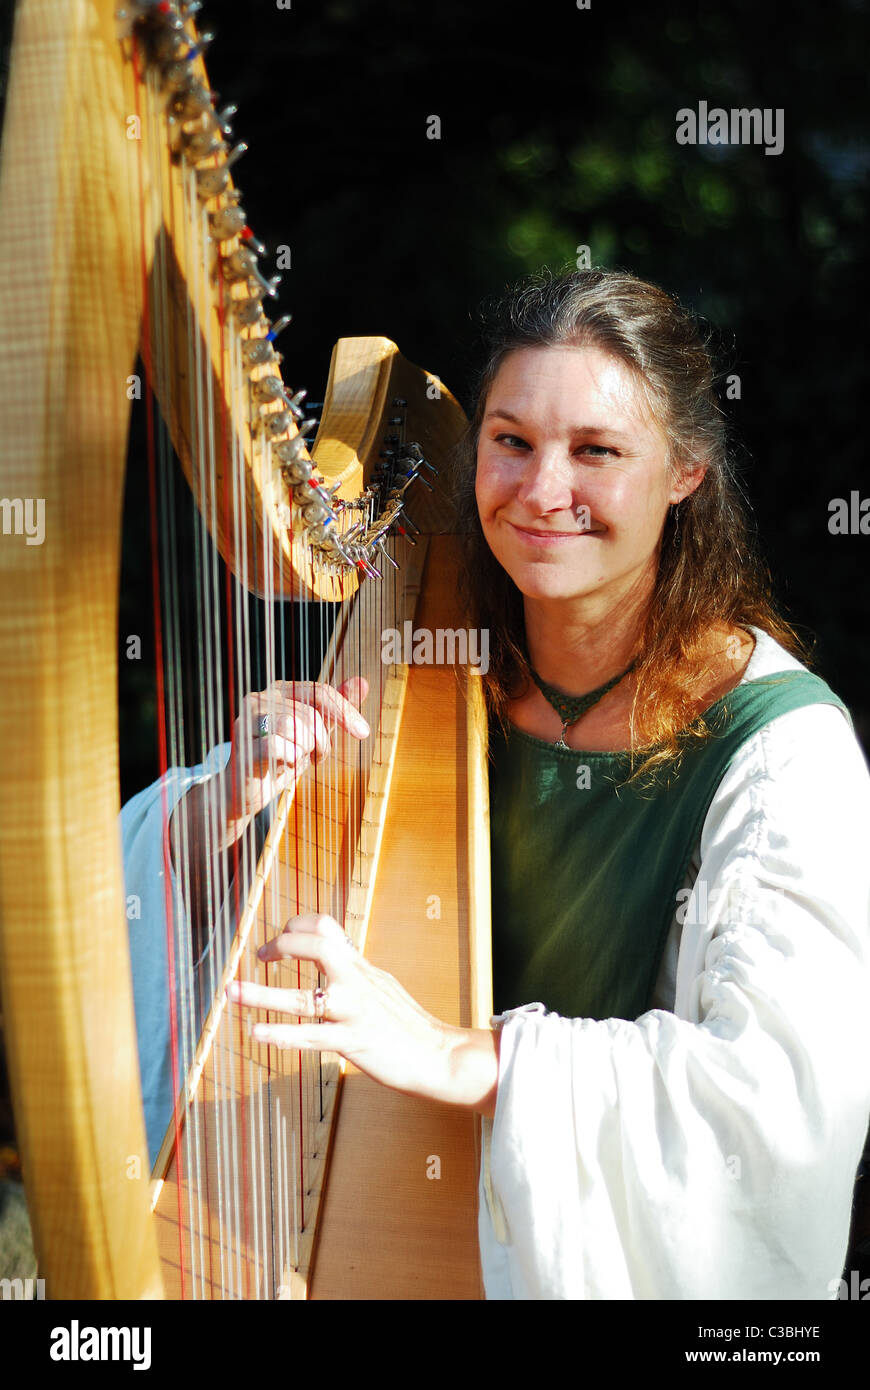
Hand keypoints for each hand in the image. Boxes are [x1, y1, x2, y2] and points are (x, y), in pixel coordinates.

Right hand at [168, 678, 368, 936]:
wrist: (244, 793)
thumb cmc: (279, 760)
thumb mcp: (314, 734)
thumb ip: (334, 708)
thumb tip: (364, 682)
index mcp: (278, 691)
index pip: (320, 692)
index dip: (345, 712)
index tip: (363, 733)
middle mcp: (259, 699)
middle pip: (310, 713)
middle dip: (322, 741)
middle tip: (315, 759)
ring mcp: (247, 722)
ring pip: (294, 726)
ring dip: (305, 751)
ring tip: (296, 762)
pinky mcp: (242, 747)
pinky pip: (278, 746)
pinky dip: (290, 760)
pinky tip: (284, 768)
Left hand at [228, 913, 499, 1114]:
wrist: (438, 1055)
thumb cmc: (408, 1024)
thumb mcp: (380, 985)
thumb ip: (354, 970)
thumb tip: (333, 953)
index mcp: (360, 966)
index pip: (327, 928)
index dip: (295, 927)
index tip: (275, 943)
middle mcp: (357, 982)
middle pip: (318, 946)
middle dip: (282, 945)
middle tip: (258, 957)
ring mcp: (354, 1013)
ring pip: (303, 999)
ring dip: (262, 995)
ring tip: (231, 992)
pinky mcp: (354, 1043)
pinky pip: (311, 1037)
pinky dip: (281, 1034)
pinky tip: (256, 1033)